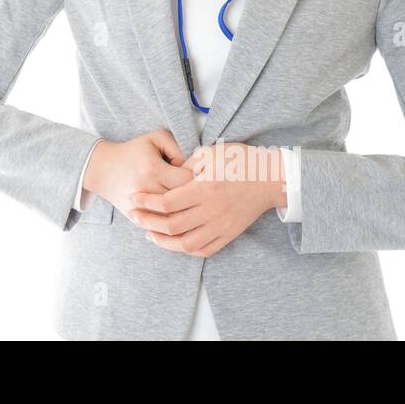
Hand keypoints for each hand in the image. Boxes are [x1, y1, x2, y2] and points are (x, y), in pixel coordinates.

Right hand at [84, 129, 195, 217]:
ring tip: (192, 205)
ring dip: (186, 214)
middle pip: (184, 202)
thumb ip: (177, 147)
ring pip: (174, 219)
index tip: (199, 176)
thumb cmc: (134, 152)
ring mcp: (140, 208)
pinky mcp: (136, 219)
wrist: (104, 170)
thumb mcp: (155, 139)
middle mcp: (147, 191)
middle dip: (195, 198)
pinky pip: (161, 228)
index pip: (188, 180)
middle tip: (199, 192)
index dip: (198, 178)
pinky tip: (179, 215)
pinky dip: (172, 224)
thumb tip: (190, 167)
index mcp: (154, 169)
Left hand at [126, 141, 284, 256]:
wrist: (271, 179)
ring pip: (185, 243)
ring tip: (149, 234)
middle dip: (147, 222)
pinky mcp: (229, 234)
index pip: (166, 203)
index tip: (133, 198)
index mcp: (204, 190)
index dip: (146, 202)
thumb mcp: (211, 153)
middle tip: (133, 216)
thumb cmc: (241, 162)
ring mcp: (221, 226)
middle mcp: (211, 211)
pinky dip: (186, 249)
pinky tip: (174, 242)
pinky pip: (204, 249)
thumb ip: (187, 163)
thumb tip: (168, 171)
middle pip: (171, 225)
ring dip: (163, 241)